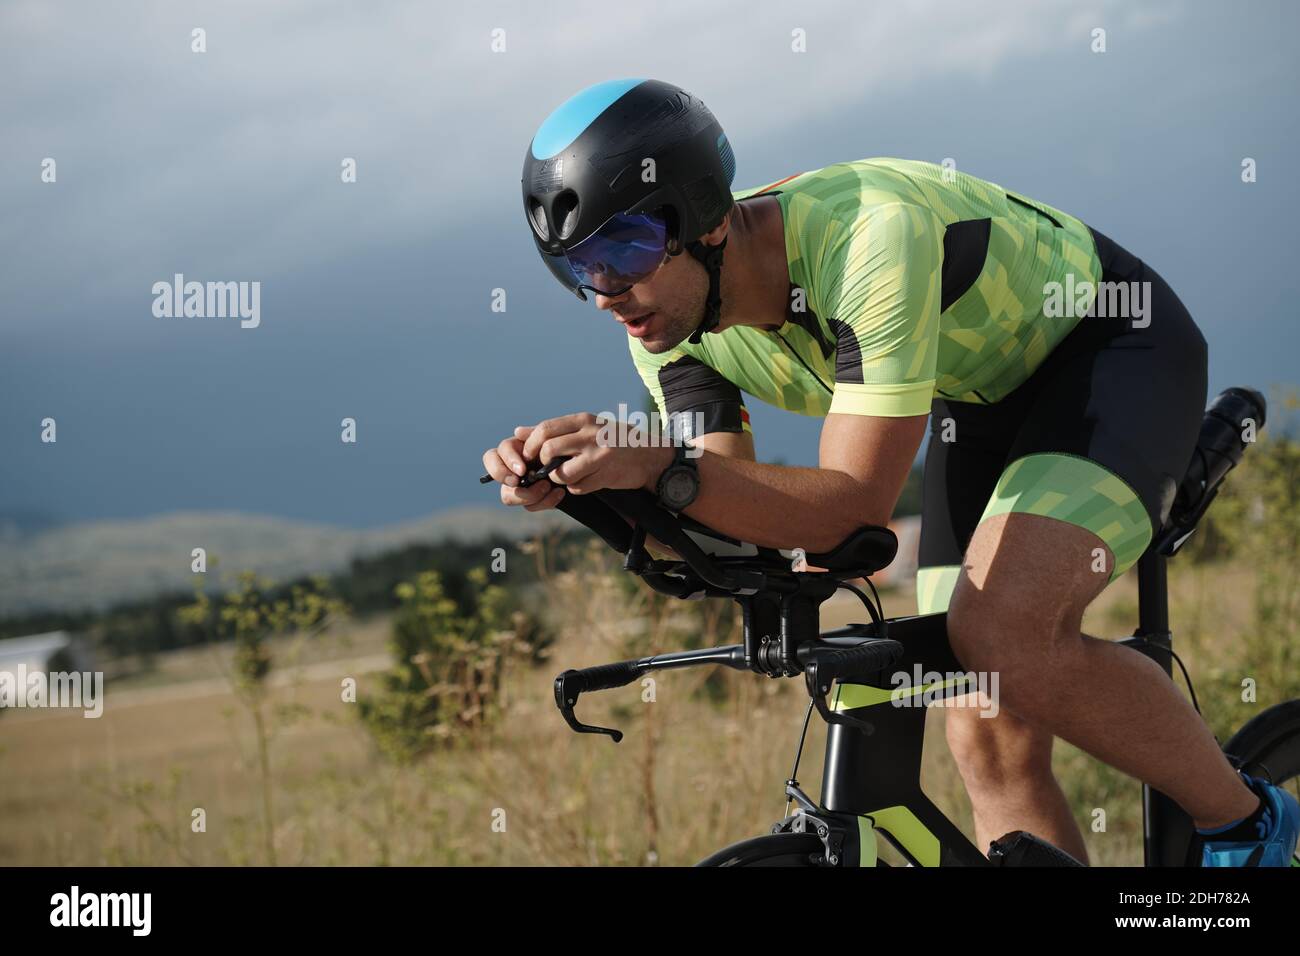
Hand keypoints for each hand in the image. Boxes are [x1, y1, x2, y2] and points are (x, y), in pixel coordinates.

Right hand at [481, 428, 566, 511]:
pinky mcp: (532, 501)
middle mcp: (511, 469)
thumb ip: (535, 435)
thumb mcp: (550, 440)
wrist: (578, 467)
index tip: (521, 471)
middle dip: (505, 479)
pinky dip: (545, 501)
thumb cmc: (561, 448)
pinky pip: (530, 506)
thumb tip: (518, 431)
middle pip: (494, 476)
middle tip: (519, 481)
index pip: (491, 457)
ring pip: (508, 496)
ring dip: (528, 494)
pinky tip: (560, 493)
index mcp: (511, 452)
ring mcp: (519, 487)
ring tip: (548, 486)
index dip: (501, 465)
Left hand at [520, 413, 673, 495]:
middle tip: (544, 469)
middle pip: (548, 450)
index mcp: (583, 420)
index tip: (528, 456)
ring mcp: (599, 455)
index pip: (545, 429)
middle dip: (540, 464)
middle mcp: (590, 435)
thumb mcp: (586, 427)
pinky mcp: (606, 475)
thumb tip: (518, 431)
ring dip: (558, 479)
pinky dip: (575, 488)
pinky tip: (585, 482)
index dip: (530, 445)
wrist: (648, 456)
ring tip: (565, 476)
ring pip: (560, 472)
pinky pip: (577, 487)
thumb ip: (553, 430)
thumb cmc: (612, 440)